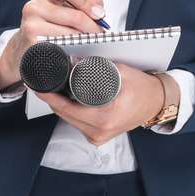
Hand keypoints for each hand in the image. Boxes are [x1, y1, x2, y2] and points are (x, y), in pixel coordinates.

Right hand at [0, 0, 107, 91]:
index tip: (99, 15)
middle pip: (75, 16)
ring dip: (84, 42)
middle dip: (92, 28)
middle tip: (99, 36)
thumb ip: (84, 4)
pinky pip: (62, 49)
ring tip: (88, 45)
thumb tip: (98, 11)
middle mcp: (34, 6)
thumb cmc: (48, 26)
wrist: (23, 48)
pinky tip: (75, 53)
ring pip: (71, 35)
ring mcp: (31, 25)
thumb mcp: (63, 8)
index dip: (88, 2)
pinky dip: (73, 52)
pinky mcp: (32, 44)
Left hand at [38, 62, 165, 144]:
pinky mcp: (98, 136)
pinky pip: (77, 123)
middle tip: (40, 82)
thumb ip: (98, 67)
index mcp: (104, 118)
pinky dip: (70, 110)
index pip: (67, 108)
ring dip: (60, 105)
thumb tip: (74, 59)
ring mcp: (98, 136)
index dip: (49, 97)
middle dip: (52, 98)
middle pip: (64, 114)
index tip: (37, 86)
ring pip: (69, 119)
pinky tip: (65, 98)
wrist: (157, 102)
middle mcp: (99, 132)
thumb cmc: (143, 88)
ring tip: (51, 87)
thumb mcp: (121, 72)